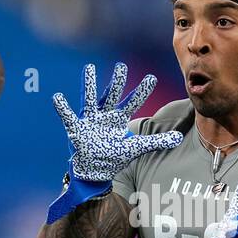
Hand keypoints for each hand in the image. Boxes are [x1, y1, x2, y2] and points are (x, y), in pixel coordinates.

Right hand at [46, 62, 182, 222]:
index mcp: (120, 118)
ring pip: (90, 99)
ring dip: (89, 84)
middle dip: (116, 82)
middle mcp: (106, 115)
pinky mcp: (77, 129)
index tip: (152, 78)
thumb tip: (178, 139)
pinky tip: (58, 97)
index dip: (142, 91)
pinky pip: (68, 117)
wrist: (96, 170)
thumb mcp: (138, 147)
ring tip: (88, 68)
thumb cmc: (115, 155)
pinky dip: (63, 108)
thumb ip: (158, 142)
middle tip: (121, 67)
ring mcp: (90, 120)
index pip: (134, 101)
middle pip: (112, 95)